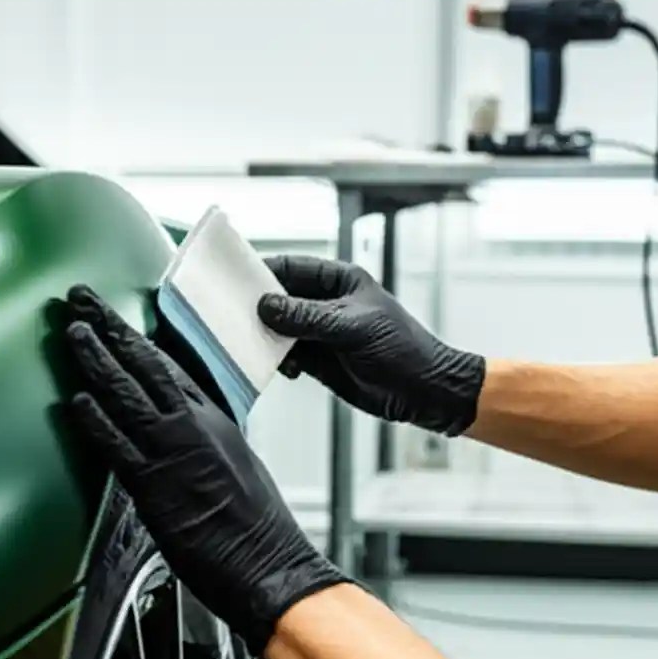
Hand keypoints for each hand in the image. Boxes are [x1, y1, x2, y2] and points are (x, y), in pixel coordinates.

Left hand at [62, 285, 350, 656]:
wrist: (267, 560)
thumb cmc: (255, 522)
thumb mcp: (235, 460)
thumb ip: (204, 436)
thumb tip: (180, 425)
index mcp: (213, 417)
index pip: (168, 364)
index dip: (134, 336)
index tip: (112, 315)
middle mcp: (193, 426)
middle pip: (145, 365)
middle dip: (109, 329)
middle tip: (81, 300)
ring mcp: (172, 453)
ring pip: (127, 396)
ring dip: (96, 362)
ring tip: (73, 332)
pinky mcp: (154, 486)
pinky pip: (118, 445)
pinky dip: (96, 421)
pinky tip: (77, 401)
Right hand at [258, 255, 485, 435]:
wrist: (424, 391)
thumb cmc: (402, 348)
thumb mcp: (352, 328)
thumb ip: (308, 317)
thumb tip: (266, 306)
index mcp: (339, 280)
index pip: (292, 267)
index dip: (264, 271)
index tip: (236, 280)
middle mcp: (326, 302)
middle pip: (280, 298)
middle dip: (260, 307)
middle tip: (234, 316)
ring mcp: (320, 331)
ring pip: (280, 328)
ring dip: (268, 337)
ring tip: (259, 347)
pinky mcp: (318, 359)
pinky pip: (287, 354)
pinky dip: (279, 360)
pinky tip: (285, 369)